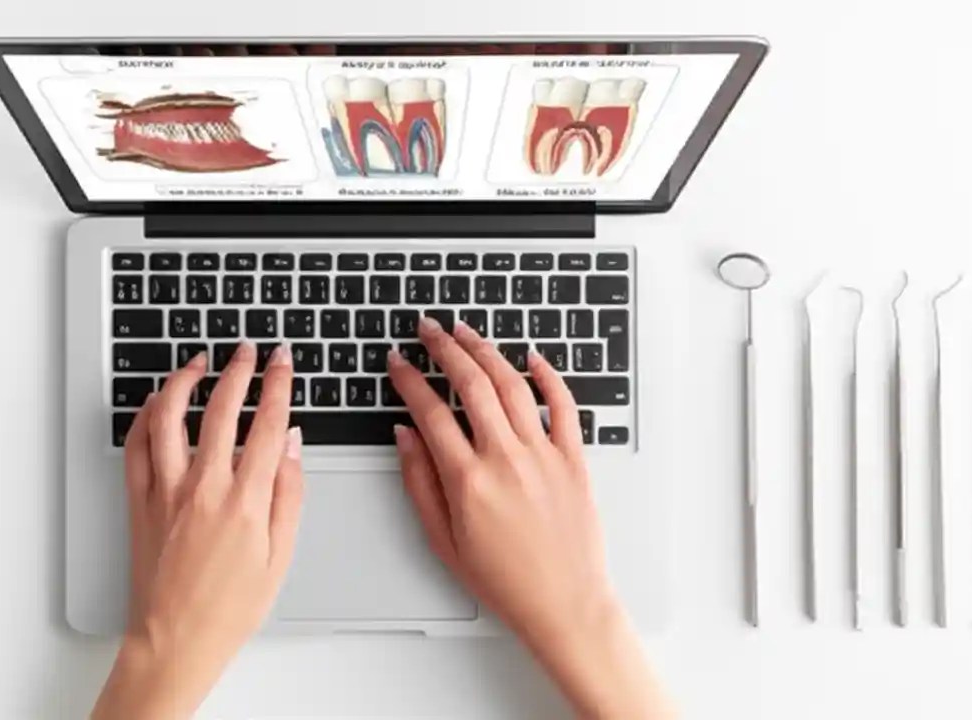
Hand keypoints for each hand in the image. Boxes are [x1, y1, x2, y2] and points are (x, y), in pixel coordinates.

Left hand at [93, 341, 303, 719]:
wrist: (176, 639)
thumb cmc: (230, 607)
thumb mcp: (281, 555)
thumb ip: (289, 493)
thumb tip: (291, 445)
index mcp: (245, 500)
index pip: (266, 423)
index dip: (278, 384)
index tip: (283, 361)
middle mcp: (203, 487)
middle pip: (220, 408)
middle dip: (239, 369)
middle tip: (249, 350)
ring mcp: (165, 491)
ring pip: (170, 416)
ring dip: (185, 380)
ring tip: (200, 362)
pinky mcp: (139, 501)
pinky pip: (137, 444)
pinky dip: (146, 415)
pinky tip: (157, 401)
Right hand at [388, 318, 673, 718]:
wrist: (563, 603)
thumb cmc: (505, 580)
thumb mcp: (443, 539)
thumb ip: (420, 482)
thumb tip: (405, 435)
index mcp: (467, 480)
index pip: (429, 411)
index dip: (408, 379)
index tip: (398, 362)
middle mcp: (505, 459)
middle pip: (470, 384)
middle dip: (444, 348)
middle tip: (430, 329)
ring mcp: (543, 455)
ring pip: (512, 384)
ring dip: (486, 351)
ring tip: (468, 333)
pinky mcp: (574, 459)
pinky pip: (563, 405)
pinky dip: (548, 376)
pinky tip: (532, 358)